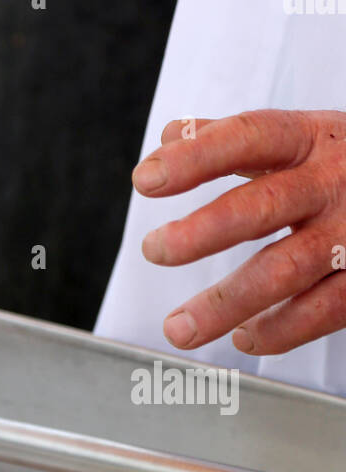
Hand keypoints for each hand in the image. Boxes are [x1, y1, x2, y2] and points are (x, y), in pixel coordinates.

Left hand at [133, 111, 345, 355]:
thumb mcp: (303, 134)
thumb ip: (233, 137)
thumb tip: (170, 135)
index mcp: (309, 139)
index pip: (246, 138)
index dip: (194, 158)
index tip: (145, 180)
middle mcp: (333, 183)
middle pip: (261, 207)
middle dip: (202, 233)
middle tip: (154, 250)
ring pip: (286, 269)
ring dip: (226, 302)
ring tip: (180, 328)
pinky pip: (324, 309)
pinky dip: (279, 330)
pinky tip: (244, 337)